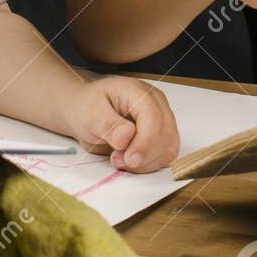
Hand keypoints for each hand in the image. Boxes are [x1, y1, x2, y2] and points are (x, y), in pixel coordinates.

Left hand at [65, 76, 179, 171]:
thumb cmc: (88, 107)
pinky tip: (130, 161)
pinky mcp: (162, 136)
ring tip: (120, 159)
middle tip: (116, 160)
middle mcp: (156, 103)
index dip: (145, 142)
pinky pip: (165, 156)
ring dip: (146, 162)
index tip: (130, 159)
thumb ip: (108, 124)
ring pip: (168, 148)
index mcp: (138, 91)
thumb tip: (126, 136)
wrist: (87, 111)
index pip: (153, 116)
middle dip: (144, 155)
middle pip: (165, 134)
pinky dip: (149, 165)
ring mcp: (162, 119)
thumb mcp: (90, 113)